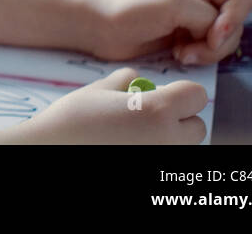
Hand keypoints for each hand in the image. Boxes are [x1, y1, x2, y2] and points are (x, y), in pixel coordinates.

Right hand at [10, 67, 207, 143]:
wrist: (54, 149)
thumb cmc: (73, 119)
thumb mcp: (98, 89)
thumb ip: (125, 80)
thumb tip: (135, 80)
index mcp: (157, 111)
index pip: (197, 96)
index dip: (181, 92)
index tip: (163, 93)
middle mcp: (167, 139)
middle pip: (197, 126)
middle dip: (179, 118)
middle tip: (149, 114)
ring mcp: (161, 158)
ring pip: (183, 144)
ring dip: (169, 135)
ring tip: (136, 131)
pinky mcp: (154, 173)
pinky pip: (165, 155)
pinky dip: (154, 148)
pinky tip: (128, 143)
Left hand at [82, 0, 251, 64]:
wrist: (100, 26)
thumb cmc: (131, 7)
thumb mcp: (174, 3)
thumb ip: (207, 16)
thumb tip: (219, 35)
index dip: (234, 19)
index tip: (212, 33)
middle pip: (236, 24)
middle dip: (218, 42)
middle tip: (191, 49)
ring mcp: (194, 19)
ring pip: (224, 41)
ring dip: (208, 52)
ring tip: (182, 53)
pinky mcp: (186, 38)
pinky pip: (209, 51)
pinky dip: (200, 57)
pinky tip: (179, 55)